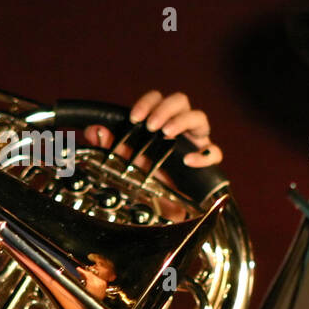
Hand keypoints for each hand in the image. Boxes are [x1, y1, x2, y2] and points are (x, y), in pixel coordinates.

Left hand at [84, 90, 221, 167]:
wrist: (160, 208)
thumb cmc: (146, 179)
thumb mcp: (123, 162)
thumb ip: (108, 145)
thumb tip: (94, 131)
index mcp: (160, 123)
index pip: (158, 100)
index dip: (148, 102)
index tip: (135, 117)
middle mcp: (180, 129)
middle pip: (180, 101)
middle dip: (165, 108)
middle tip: (151, 125)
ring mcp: (195, 143)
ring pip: (200, 118)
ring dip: (182, 121)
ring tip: (167, 133)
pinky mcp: (206, 163)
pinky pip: (214, 153)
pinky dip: (203, 154)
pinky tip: (189, 161)